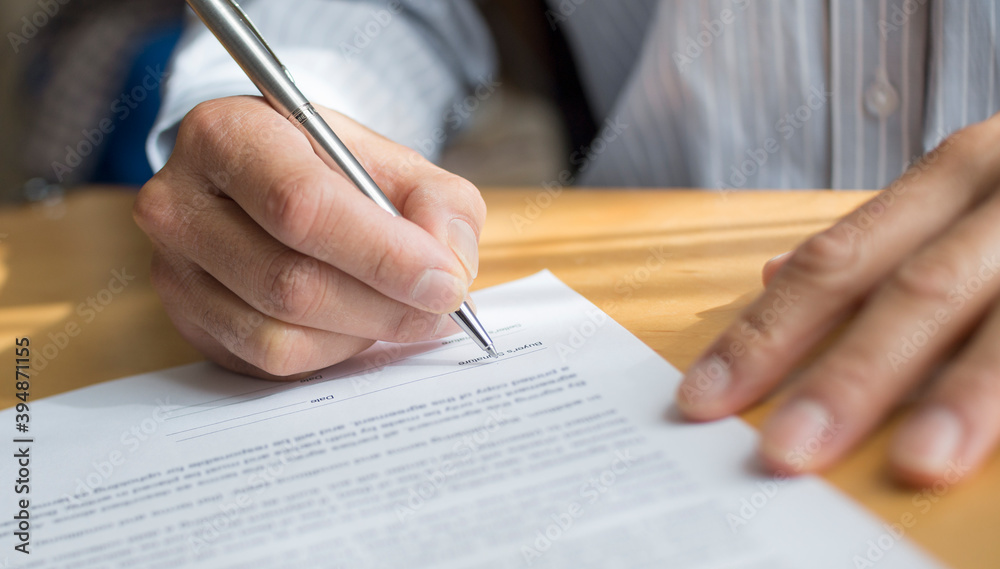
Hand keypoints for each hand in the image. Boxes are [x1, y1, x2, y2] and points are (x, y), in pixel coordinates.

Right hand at [134, 96, 484, 378]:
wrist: (265, 186)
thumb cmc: (329, 170)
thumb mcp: (390, 161)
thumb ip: (437, 202)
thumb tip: (448, 266)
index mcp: (226, 136)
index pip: (301, 206)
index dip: (383, 253)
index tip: (445, 281)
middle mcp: (179, 203)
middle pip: (290, 282)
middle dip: (385, 305)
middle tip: (442, 307)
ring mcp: (172, 270)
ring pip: (280, 333)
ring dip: (362, 332)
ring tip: (401, 309)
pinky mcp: (187, 322)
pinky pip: (270, 361)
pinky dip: (332, 351)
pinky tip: (358, 322)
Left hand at [677, 114, 999, 485]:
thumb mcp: (955, 195)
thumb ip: (875, 242)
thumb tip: (770, 279)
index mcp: (951, 178)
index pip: (836, 264)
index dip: (767, 335)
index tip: (708, 398)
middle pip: (916, 294)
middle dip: (850, 378)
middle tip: (788, 450)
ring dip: (968, 396)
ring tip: (917, 459)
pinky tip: (984, 446)